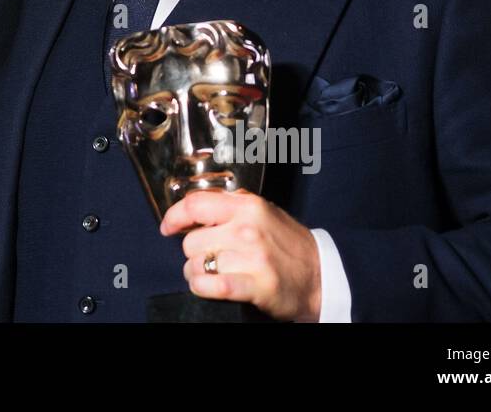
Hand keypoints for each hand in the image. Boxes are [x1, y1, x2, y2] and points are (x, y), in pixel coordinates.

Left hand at [159, 189, 321, 321]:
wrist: (322, 275)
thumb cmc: (288, 244)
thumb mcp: (263, 212)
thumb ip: (230, 206)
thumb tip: (193, 208)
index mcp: (248, 207)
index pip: (195, 204)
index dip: (174, 217)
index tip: (167, 227)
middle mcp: (248, 229)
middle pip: (191, 241)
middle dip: (193, 253)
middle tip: (206, 258)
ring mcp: (252, 257)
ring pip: (196, 264)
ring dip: (196, 273)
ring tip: (210, 274)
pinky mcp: (255, 285)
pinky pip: (211, 285)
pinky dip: (201, 287)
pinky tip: (206, 286)